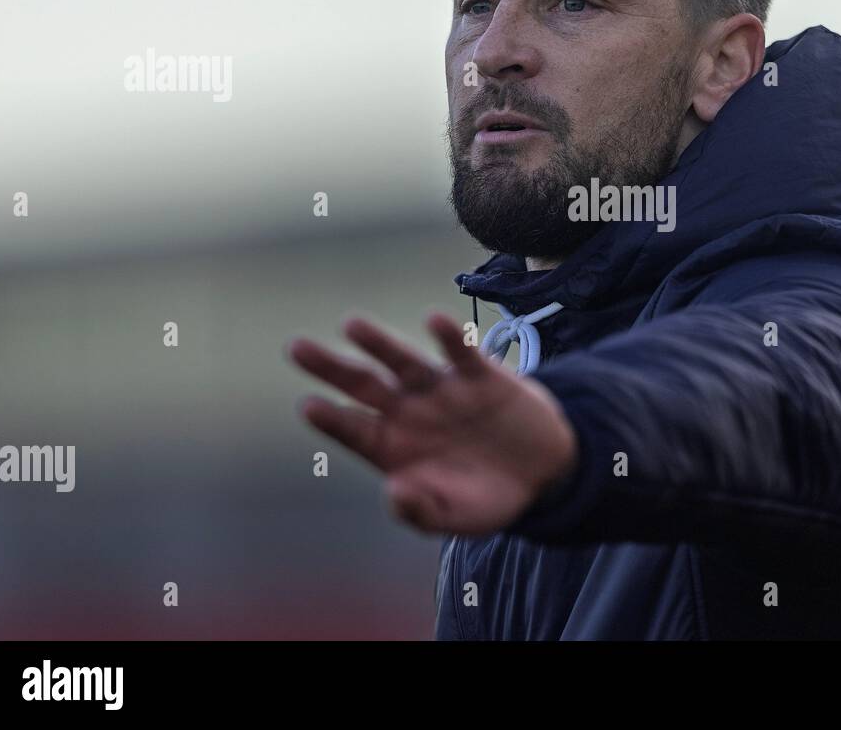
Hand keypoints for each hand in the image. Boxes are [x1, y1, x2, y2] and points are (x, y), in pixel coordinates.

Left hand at [286, 313, 577, 535]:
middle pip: (363, 385)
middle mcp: (410, 412)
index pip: (353, 429)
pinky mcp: (481, 376)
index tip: (309, 406)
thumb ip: (422, 511)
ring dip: (379, 344)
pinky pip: (461, 353)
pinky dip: (448, 338)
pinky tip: (434, 322)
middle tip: (296, 349)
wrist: (544, 473)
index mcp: (393, 448)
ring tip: (351, 326)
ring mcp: (443, 390)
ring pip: (404, 362)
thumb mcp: (455, 518)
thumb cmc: (486, 496)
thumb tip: (394, 491)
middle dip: (331, 367)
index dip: (332, 419)